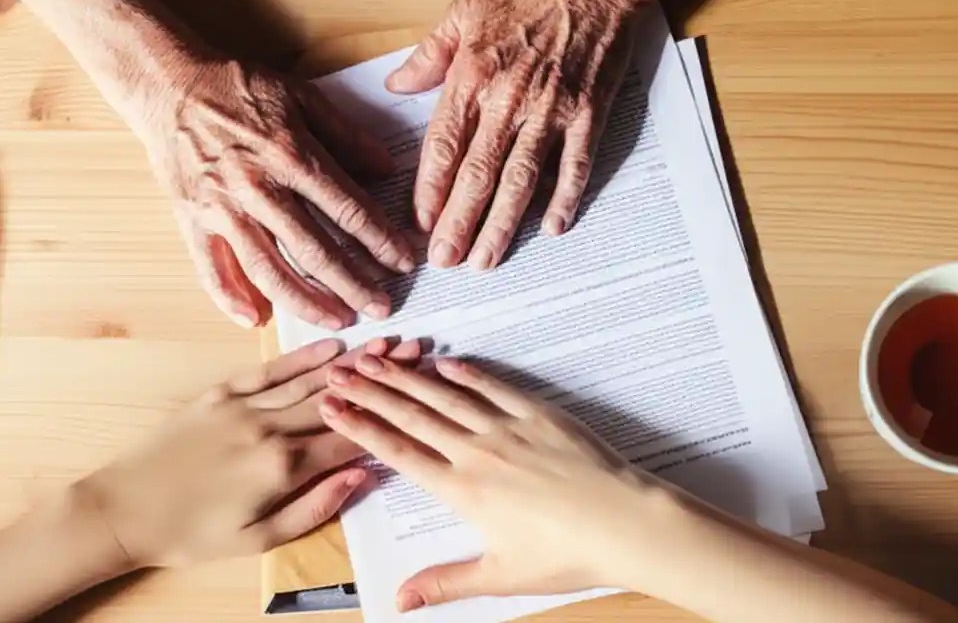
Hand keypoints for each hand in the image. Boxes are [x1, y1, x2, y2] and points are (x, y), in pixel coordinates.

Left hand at [76, 337, 419, 568]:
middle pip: (339, 398)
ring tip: (389, 341)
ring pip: (309, 379)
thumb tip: (362, 475)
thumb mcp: (257, 540)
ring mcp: (243, 407)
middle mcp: (268, 429)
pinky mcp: (219, 395)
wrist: (121, 512)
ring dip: (353, 360)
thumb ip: (315, 507)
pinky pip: (269, 371)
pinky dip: (302, 357)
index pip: (351, 437)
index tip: (424, 396)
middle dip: (382, 375)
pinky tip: (331, 346)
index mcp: (282, 468)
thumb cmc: (190, 537)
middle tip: (422, 351)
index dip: (391, 415)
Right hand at [146, 58, 414, 328]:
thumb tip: (387, 166)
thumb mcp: (300, 95)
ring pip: (269, 268)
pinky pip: (210, 268)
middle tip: (382, 307)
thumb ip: (346, 133)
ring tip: (338, 320)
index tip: (404, 261)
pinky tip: (257, 320)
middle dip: (353, 283)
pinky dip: (230, 298)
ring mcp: (222, 208)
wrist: (167, 83)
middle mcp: (258, 188)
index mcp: (290, 154)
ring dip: (306, 301)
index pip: (347, 208)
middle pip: (314, 249)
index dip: (380, 239)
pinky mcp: (192, 219)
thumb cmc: (237, 86)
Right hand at [319, 355, 671, 611]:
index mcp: (463, 491)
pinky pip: (495, 387)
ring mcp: (509, 429)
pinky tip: (446, 363)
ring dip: (408, 377)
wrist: (624, 523)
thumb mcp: (499, 575)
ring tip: (378, 359)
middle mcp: (478, 452)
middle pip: (413, 416)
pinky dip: (468, 374)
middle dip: (372, 392)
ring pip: (446, 397)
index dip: (361, 428)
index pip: (398, 453)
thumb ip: (444, 581)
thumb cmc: (567, 554)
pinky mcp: (540, 415)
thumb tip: (399, 601)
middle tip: (341, 371)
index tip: (332, 408)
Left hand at [386, 0, 643, 270]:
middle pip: (478, 174)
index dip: (430, 190)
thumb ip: (430, 54)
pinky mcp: (590, 113)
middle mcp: (510, 100)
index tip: (419, 225)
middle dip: (458, 223)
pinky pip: (576, 165)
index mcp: (474, 76)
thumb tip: (396, 84)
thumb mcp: (465, 9)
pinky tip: (554, 228)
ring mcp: (553, 110)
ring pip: (522, 180)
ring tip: (486, 259)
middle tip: (445, 261)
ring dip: (502, 224)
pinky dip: (566, 198)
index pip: (444, 146)